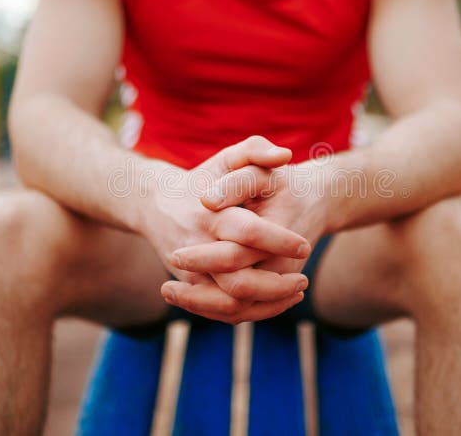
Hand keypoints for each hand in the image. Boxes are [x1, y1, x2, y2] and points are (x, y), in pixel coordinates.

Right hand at [137, 136, 312, 322]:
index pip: (248, 233)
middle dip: (276, 284)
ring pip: (231, 304)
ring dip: (269, 304)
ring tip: (297, 291)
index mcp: (209, 215)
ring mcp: (191, 273)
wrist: (156, 205)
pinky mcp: (192, 287)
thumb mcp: (226, 157)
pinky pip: (223, 311)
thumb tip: (284, 155)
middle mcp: (197, 248)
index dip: (279, 241)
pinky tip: (280, 300)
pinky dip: (254, 311)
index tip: (304, 245)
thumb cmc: (202, 179)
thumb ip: (255, 149)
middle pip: (238, 280)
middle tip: (303, 278)